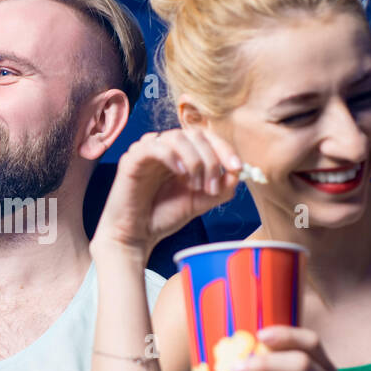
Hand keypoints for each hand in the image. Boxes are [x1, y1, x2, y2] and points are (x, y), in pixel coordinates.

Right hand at [91, 127, 242, 259]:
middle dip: (211, 159)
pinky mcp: (131, 159)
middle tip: (213, 187)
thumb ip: (221, 188)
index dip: (224, 149)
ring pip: (176, 137)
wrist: (136, 236)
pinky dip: (172, 157)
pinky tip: (180, 174)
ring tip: (195, 186)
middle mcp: (165, 148)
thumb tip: (238, 173)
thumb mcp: (200, 202)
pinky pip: (153, 146)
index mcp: (181, 154)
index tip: (237, 168)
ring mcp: (147, 151)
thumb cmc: (163, 217)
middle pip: (194, 134)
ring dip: (194, 160)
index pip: (206, 138)